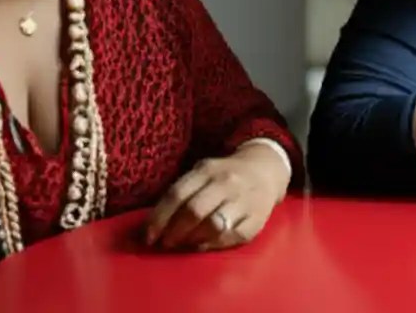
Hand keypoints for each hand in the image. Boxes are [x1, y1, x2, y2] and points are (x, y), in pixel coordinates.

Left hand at [145, 145, 289, 251]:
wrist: (266, 170)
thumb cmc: (225, 176)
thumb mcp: (203, 172)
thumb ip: (182, 192)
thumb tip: (153, 224)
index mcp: (208, 170)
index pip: (177, 194)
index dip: (159, 218)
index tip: (148, 236)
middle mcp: (226, 183)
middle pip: (194, 210)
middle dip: (174, 231)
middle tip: (166, 243)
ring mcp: (244, 201)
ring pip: (214, 225)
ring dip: (193, 239)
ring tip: (184, 244)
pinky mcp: (257, 219)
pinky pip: (233, 237)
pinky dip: (214, 244)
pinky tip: (203, 245)